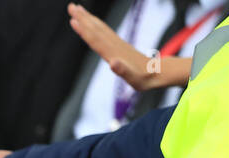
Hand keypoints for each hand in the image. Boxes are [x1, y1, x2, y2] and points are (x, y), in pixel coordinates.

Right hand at [67, 3, 189, 91]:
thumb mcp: (134, 78)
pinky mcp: (118, 45)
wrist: (157, 72)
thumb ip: (123, 71)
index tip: (74, 20)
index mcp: (113, 53)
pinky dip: (95, 25)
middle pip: (96, 29)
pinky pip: (104, 31)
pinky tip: (91, 22)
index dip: (84, 31)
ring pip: (99, 28)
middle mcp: (114, 45)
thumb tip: (113, 63)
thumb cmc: (144, 78)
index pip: (96, 40)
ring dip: (88, 18)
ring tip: (77, 9)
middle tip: (71, 6)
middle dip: (83, 18)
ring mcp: (116, 43)